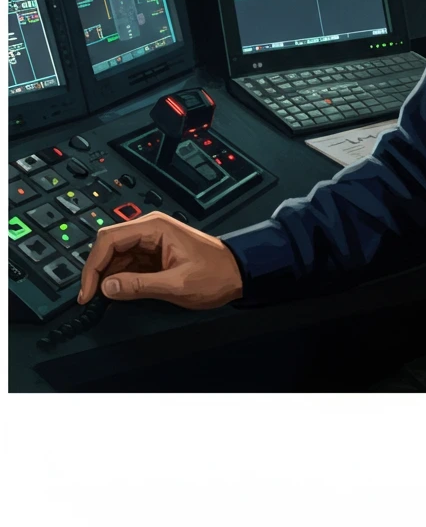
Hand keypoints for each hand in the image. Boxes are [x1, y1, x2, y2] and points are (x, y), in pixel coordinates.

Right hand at [77, 211, 243, 309]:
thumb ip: (139, 286)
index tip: (87, 291)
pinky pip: (128, 262)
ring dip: (106, 275)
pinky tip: (117, 292)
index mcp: (154, 227)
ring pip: (116, 254)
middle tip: (90, 297)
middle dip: (96, 270)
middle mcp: (150, 229)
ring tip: (102, 298)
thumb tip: (107, 287)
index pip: (109, 239)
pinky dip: (118, 277)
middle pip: (108, 244)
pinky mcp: (154, 253)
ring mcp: (151, 241)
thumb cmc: (215, 274)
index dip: (93, 266)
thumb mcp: (176, 284)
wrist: (238, 273)